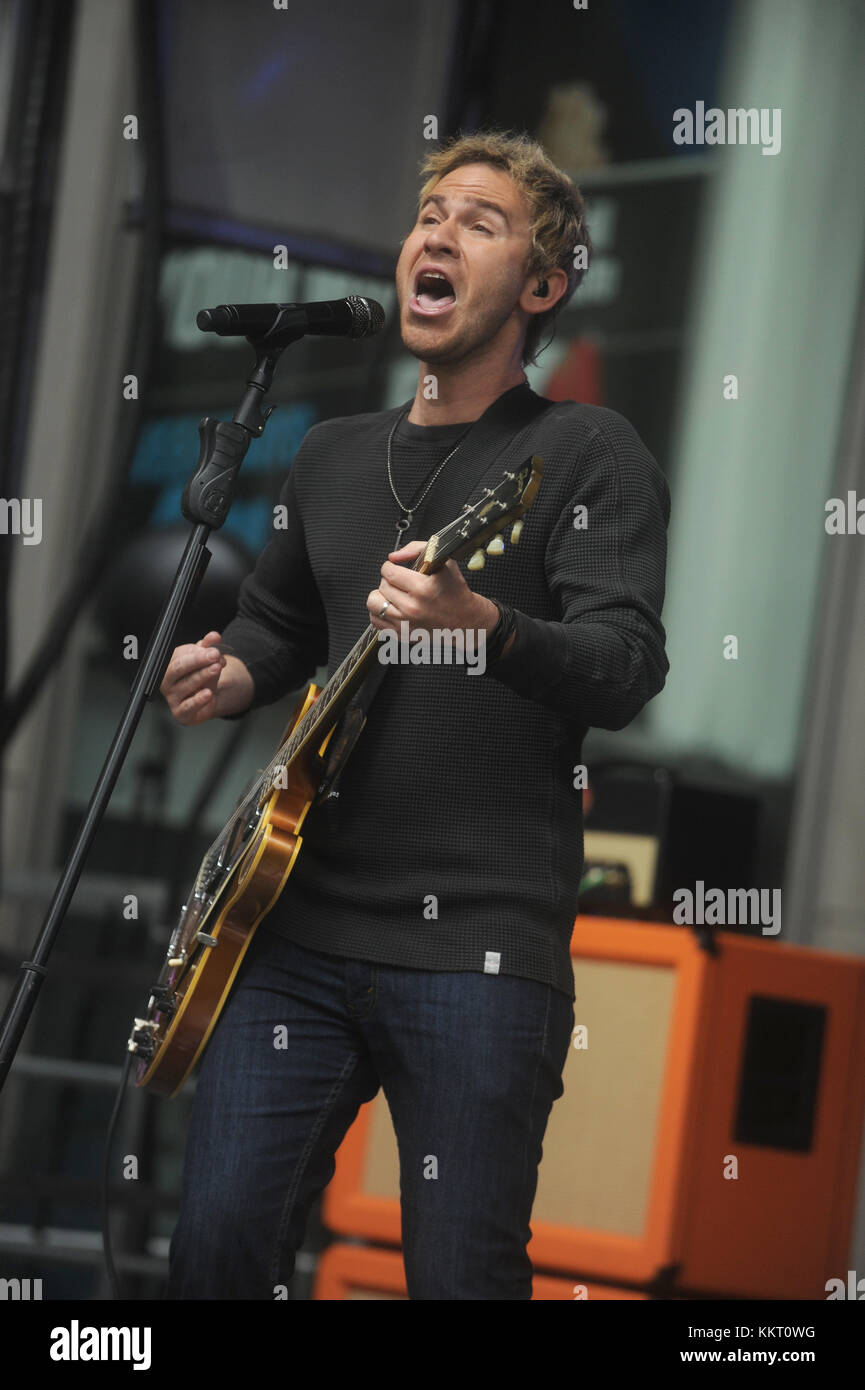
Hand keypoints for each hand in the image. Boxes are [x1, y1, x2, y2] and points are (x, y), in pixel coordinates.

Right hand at [160, 630, 250, 724]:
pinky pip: (188, 706)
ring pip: (186, 685)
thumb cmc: (202, 678)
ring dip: (203, 675)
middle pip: (178, 668)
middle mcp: (167, 680)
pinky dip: (198, 700)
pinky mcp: (180, 712)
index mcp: (170, 664)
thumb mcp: (207, 660)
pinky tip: (208, 693)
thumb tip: (214, 636)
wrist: (207, 699)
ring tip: (216, 669)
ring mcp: (172, 696)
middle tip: (214, 655)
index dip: (197, 652)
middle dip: (197, 660)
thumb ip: (210, 647)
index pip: (179, 655)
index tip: (214, 649)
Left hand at [367, 540, 499, 636]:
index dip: (390, 567)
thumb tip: (395, 556)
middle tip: (401, 582)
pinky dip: (380, 613)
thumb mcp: (443, 561)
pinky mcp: (402, 634)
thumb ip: (416, 549)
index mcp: (422, 588)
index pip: (388, 572)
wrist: (466, 620)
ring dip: (382, 596)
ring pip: (374, 603)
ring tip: (393, 594)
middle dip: (389, 581)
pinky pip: (376, 621)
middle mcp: (412, 607)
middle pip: (382, 586)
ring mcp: (406, 623)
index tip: (396, 569)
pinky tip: (392, 608)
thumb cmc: (455, 592)